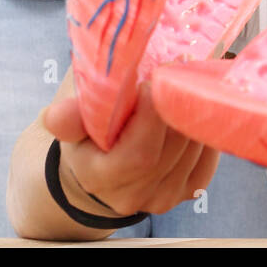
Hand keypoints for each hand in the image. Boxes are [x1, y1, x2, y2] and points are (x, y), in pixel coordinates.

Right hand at [42, 79, 218, 217]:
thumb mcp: (72, 123)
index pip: (140, 154)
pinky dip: (206, 127)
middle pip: (173, 147)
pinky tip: (195, 105)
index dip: (152, 118)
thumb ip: (69, 117)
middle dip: (177, 105)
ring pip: (194, 148)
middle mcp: (133, 195)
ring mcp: (164, 196)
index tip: (151, 82)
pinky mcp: (189, 190)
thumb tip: (57, 116)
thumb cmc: (87, 135)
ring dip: (194, 111)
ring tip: (184, 81)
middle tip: (174, 69)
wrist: (100, 172)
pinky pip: (209, 156)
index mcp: (100, 178)